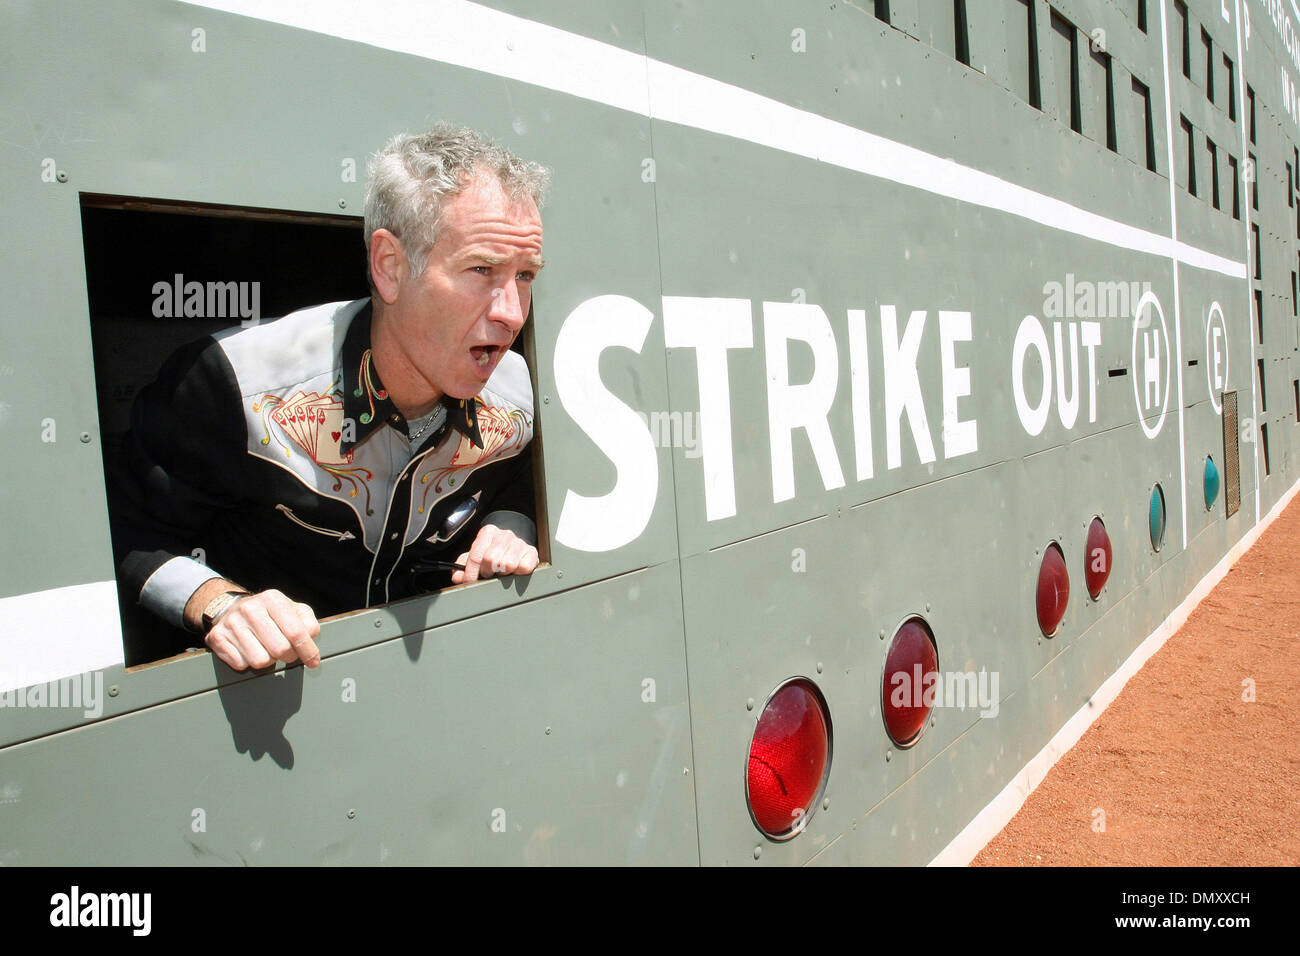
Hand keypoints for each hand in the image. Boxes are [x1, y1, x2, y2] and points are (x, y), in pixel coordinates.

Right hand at [204, 589, 321, 670]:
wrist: (232, 609)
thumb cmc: (270, 614)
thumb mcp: (293, 610)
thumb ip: (308, 622)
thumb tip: (311, 638)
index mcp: (272, 599)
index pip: (296, 632)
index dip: (307, 650)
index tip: (313, 662)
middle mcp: (250, 609)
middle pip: (280, 649)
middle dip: (288, 656)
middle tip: (285, 652)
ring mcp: (232, 623)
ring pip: (260, 661)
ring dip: (267, 660)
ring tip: (265, 648)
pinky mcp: (217, 638)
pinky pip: (241, 665)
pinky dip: (248, 662)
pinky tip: (248, 650)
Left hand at [451, 524, 538, 583]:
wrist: (514, 547)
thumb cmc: (493, 553)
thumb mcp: (477, 556)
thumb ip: (463, 565)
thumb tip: (456, 576)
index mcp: (488, 532)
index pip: (476, 555)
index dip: (471, 572)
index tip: (469, 581)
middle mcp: (505, 534)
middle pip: (491, 559)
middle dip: (487, 572)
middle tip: (488, 575)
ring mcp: (520, 542)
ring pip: (507, 564)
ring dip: (502, 574)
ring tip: (501, 573)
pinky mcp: (532, 552)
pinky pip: (524, 567)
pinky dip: (518, 573)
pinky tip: (514, 572)